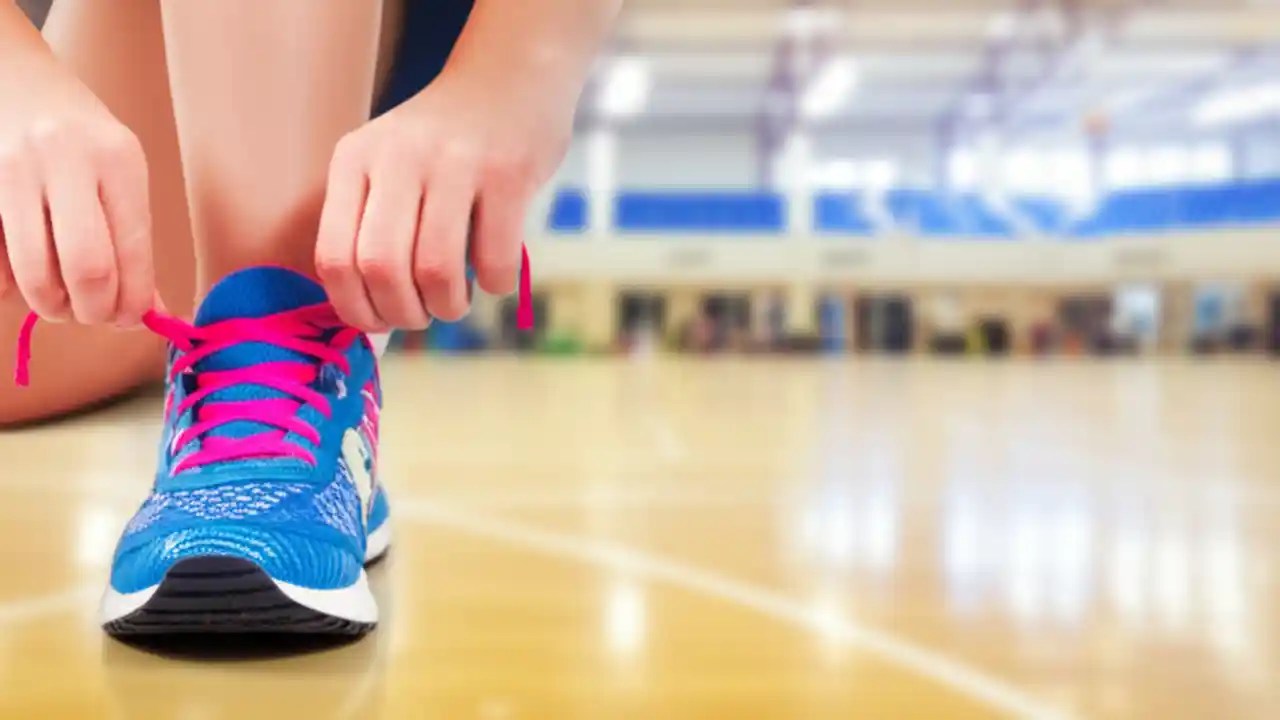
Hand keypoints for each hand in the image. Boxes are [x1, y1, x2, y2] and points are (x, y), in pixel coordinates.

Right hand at [0, 61, 152, 325]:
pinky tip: (26, 272)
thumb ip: (133, 239)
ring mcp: (11, 171)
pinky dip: (13, 286)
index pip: (130, 254)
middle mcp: (63, 160)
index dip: (132, 303)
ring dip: (52, 307)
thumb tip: (149, 314)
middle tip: (94, 315)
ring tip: (61, 302)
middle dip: (94, 312)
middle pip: (87, 270)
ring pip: (34, 275)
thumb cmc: (79, 134)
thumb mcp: (120, 170)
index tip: (131, 319)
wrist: (11, 74)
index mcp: (116, 158)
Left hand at [316, 70, 570, 330]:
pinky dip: (494, 285)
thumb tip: (367, 310)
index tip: (380, 321)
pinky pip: (493, 258)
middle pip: (382, 268)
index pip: (334, 257)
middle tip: (422, 317)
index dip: (355, 308)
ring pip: (435, 269)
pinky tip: (495, 277)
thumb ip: (369, 221)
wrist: (509, 77)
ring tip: (456, 302)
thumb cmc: (444, 140)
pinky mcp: (508, 175)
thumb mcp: (386, 162)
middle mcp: (397, 158)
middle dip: (403, 314)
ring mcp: (455, 164)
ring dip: (447, 306)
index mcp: (355, 160)